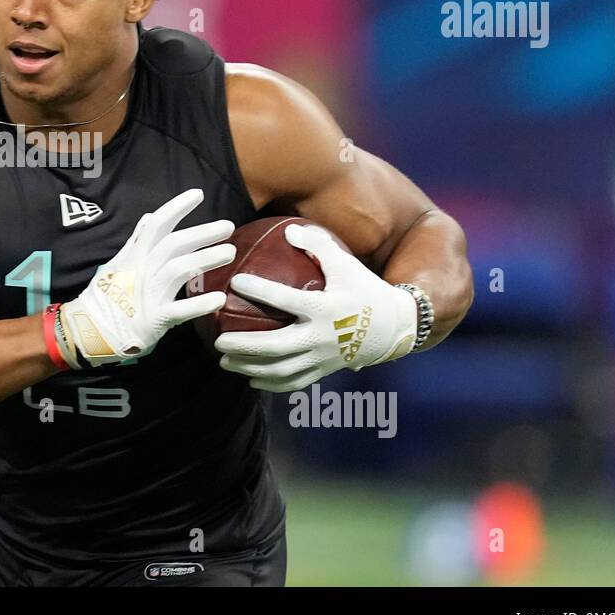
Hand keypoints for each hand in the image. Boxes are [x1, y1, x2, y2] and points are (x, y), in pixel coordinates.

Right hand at [56, 188, 234, 368]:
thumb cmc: (106, 296)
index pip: (157, 224)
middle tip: (229, 226)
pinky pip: (179, 310)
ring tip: (230, 252)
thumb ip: (136, 241)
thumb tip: (148, 217)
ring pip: (178, 270)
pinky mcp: (154, 319)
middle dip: (202, 233)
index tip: (198, 194)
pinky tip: (219, 298)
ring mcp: (148, 294)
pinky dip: (199, 304)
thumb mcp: (117, 262)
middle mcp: (142, 270)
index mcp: (135, 256)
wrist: (89, 331)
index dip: (176, 207)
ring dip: (205, 259)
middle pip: (174, 244)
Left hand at [215, 222, 416, 391]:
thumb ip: (319, 245)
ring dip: (250, 368)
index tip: (235, 281)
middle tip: (218, 341)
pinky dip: (271, 384)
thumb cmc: (366, 291)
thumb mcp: (347, 265)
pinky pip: (294, 382)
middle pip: (276, 346)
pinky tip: (250, 379)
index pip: (286, 300)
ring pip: (281, 370)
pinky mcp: (325, 371)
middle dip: (244, 346)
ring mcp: (322, 358)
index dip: (260, 290)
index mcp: (325, 308)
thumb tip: (288, 229)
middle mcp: (321, 337)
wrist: (395, 327)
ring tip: (225, 361)